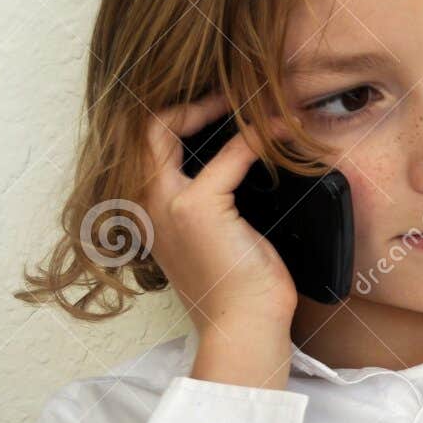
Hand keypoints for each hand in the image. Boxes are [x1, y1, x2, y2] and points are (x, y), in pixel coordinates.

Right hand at [139, 91, 298, 345]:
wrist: (244, 326)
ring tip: (252, 104)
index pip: (147, 147)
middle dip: (185, 102)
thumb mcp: (219, 236)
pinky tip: (279, 133)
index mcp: (150, 213)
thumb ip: (215, 201)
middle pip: (143, 127)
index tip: (222, 110)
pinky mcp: (197, 208)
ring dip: (213, 106)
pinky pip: (229, 154)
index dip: (180, 119)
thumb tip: (241, 164)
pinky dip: (255, 138)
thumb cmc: (240, 289)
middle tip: (231, 96)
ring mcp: (167, 205)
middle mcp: (147, 206)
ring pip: (166, 128)